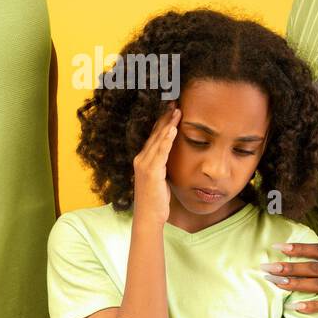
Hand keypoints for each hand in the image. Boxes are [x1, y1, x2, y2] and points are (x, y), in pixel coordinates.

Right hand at [132, 106, 179, 227]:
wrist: (149, 217)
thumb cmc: (156, 201)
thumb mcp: (160, 179)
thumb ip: (162, 166)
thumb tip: (171, 157)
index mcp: (143, 159)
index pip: (154, 135)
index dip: (162, 121)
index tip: (171, 108)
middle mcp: (141, 159)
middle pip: (155, 133)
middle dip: (165, 116)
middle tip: (174, 101)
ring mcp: (144, 165)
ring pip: (158, 139)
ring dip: (168, 123)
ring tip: (177, 110)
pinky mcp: (151, 172)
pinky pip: (160, 152)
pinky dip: (166, 139)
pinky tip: (173, 129)